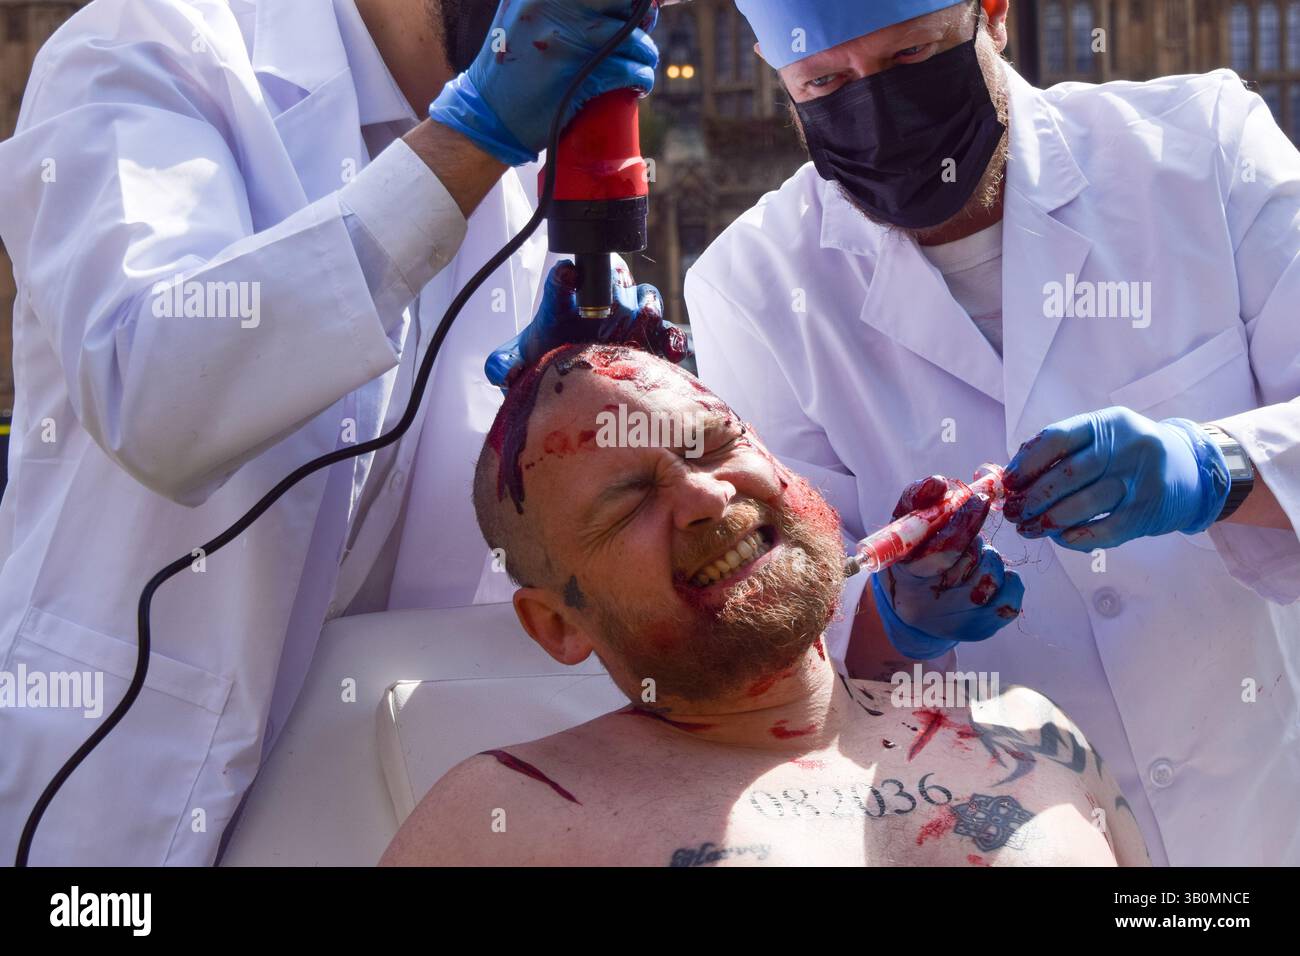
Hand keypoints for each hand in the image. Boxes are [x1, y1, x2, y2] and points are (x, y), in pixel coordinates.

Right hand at [429, 0, 658, 166]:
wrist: (489, 115)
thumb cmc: (511, 64)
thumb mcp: (522, 13)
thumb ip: (556, 3)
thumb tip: (609, 1)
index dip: (623, 0)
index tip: (630, 8)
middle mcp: (554, 8)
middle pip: (621, 3)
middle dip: (640, 17)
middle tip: (640, 31)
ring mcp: (569, 43)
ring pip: (631, 38)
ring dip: (645, 51)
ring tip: (642, 61)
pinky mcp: (582, 77)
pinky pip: (629, 70)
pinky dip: (641, 77)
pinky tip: (639, 82)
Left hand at [486, 258, 686, 388]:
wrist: (573, 383)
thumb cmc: (544, 362)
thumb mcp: (517, 363)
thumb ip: (501, 363)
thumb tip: (507, 371)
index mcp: (563, 302)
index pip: (562, 280)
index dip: (564, 277)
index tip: (566, 278)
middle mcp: (599, 302)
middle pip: (612, 277)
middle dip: (612, 284)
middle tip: (608, 304)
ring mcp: (627, 318)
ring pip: (645, 297)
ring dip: (644, 307)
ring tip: (638, 324)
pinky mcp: (650, 338)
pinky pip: (668, 331)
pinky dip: (672, 338)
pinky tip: (670, 354)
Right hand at [871, 476, 1024, 660]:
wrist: (914, 607)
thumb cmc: (912, 556)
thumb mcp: (905, 526)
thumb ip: (918, 499)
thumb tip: (939, 482)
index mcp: (910, 575)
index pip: (946, 550)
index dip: (966, 523)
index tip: (979, 500)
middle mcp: (933, 602)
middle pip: (971, 559)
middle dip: (973, 537)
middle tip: (965, 531)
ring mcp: (960, 619)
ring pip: (992, 575)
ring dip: (988, 557)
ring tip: (971, 557)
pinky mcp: (983, 627)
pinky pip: (1011, 597)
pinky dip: (1007, 579)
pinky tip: (989, 574)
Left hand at [1004, 407, 1230, 550]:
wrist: (1190, 469)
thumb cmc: (1127, 454)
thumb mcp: (1101, 438)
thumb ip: (1061, 451)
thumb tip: (1011, 476)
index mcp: (1107, 423)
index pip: (1057, 439)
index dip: (1026, 463)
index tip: (1008, 482)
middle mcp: (1125, 448)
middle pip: (1066, 476)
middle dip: (1032, 498)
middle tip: (1013, 512)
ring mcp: (1139, 481)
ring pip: (1082, 505)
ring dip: (1047, 521)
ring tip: (1027, 528)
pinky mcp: (1147, 512)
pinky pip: (1105, 530)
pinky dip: (1076, 538)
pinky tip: (1059, 538)